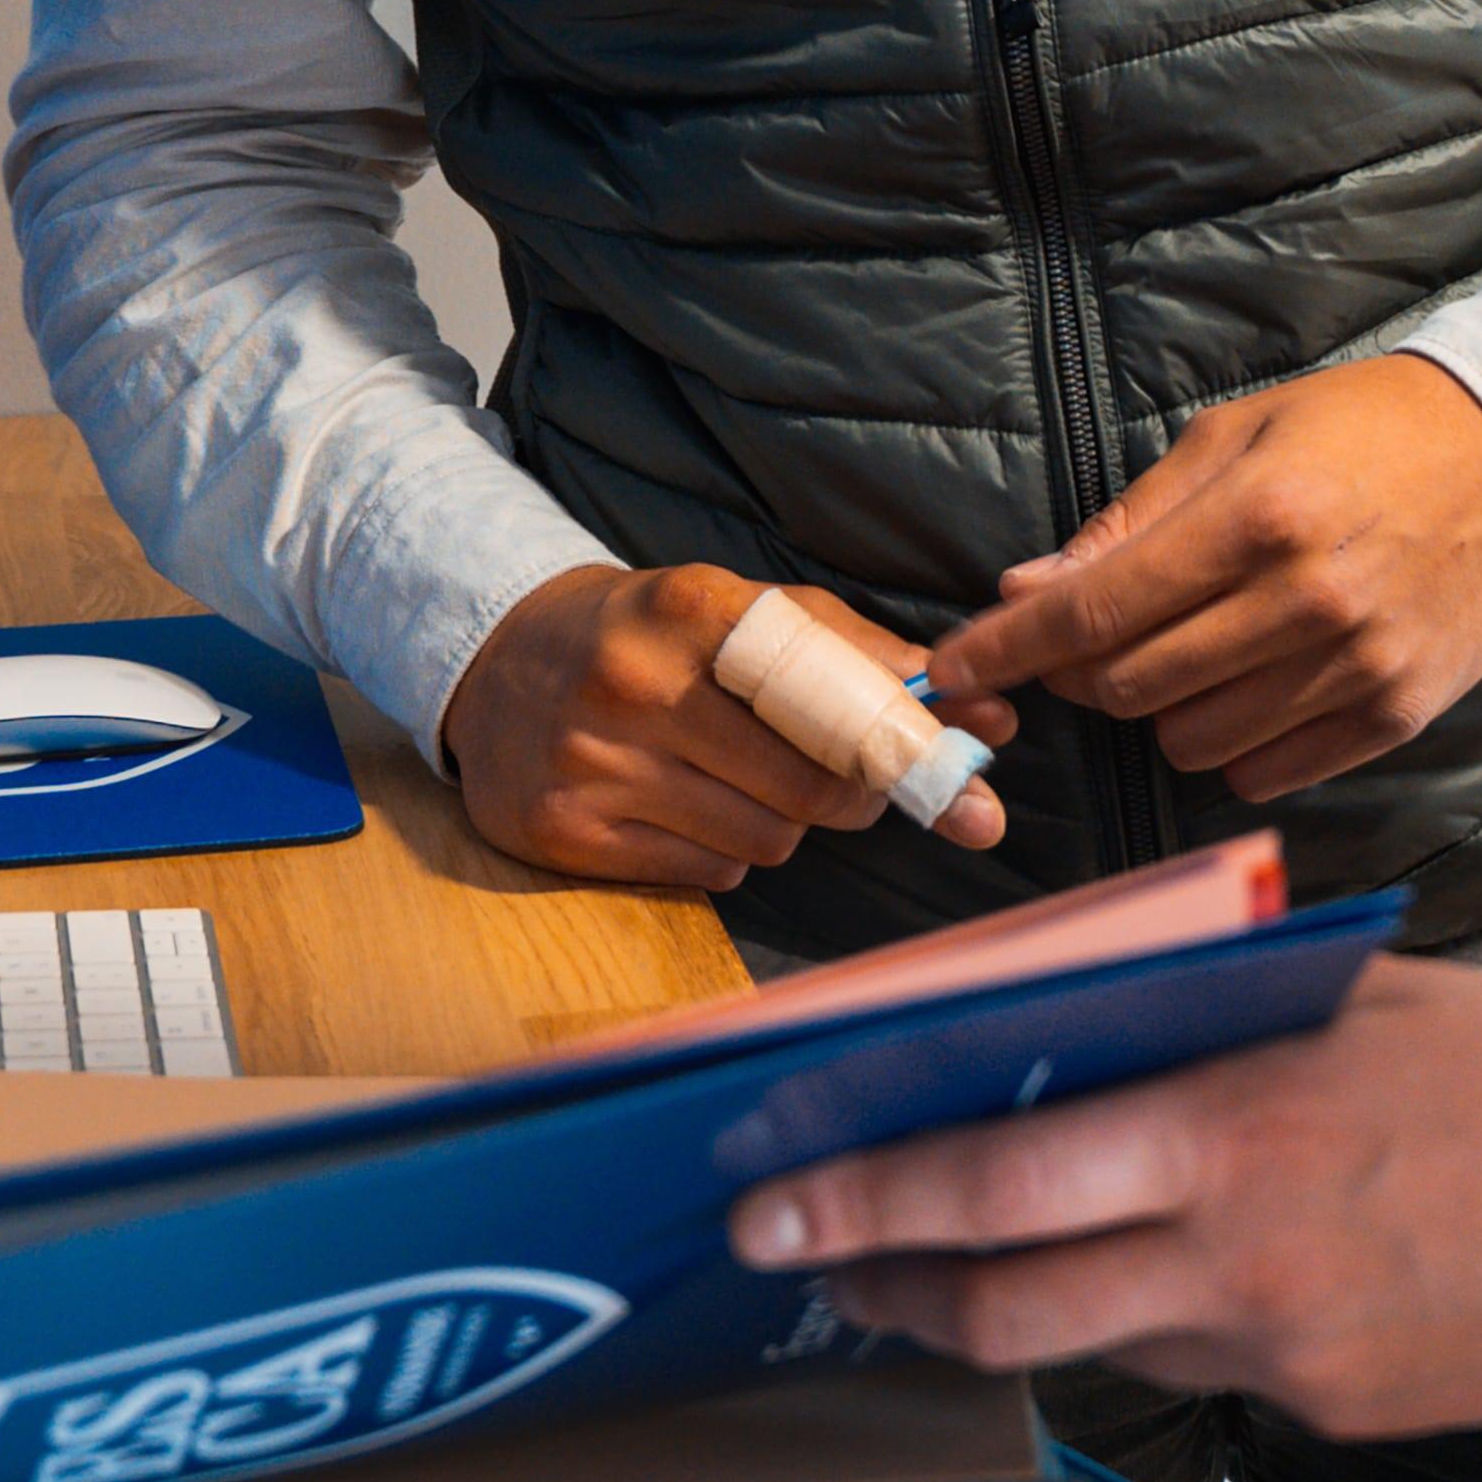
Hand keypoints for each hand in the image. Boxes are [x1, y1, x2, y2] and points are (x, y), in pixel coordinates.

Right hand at [443, 565, 1020, 888]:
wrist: (499, 661)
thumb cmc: (652, 634)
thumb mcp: (743, 610)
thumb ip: (860, 654)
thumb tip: (981, 711)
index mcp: (692, 608)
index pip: (829, 692)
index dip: (904, 739)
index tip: (962, 767)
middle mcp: (636, 685)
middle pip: (806, 787)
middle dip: (852, 794)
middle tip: (855, 783)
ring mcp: (593, 764)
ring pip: (762, 840)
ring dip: (784, 826)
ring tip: (750, 783)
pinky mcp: (564, 832)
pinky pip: (704, 874)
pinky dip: (723, 854)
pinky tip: (692, 809)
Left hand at [730, 953, 1481, 1434]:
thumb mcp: (1355, 1005)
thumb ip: (1218, 1027)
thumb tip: (1087, 1034)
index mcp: (1232, 1125)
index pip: (998, 1176)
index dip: (870, 1199)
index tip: (775, 1197)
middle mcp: (1236, 1252)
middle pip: (1002, 1299)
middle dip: (882, 1284)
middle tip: (803, 1263)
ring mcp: (1282, 1350)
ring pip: (1090, 1341)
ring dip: (995, 1311)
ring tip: (932, 1279)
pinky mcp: (1328, 1411)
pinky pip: (1208, 1368)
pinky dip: (1166, 1320)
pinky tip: (1176, 1278)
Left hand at [920, 353, 1481, 802]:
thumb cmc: (1363, 429)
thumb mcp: (1237, 436)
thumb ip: (1130, 521)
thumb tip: (1029, 588)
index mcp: (1257, 519)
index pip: (1094, 615)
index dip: (1006, 649)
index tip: (952, 669)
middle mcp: (1305, 602)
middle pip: (1130, 688)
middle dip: (1082, 672)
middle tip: (1091, 637)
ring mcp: (1357, 668)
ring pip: (1190, 742)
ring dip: (1163, 709)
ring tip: (1196, 648)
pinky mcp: (1396, 714)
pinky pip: (1266, 771)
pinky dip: (1236, 743)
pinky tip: (1254, 684)